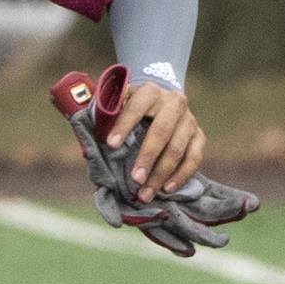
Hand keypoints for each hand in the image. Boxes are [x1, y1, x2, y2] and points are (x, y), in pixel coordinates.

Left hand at [103, 79, 204, 202]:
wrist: (161, 98)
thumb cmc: (131, 106)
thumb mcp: (118, 102)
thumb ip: (104, 114)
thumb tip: (85, 136)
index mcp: (149, 90)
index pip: (136, 106)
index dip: (123, 125)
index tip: (110, 145)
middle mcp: (173, 102)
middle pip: (162, 131)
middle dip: (147, 157)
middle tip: (135, 179)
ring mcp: (189, 119)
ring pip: (178, 148)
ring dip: (162, 174)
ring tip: (146, 193)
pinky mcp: (199, 135)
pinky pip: (194, 157)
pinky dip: (182, 175)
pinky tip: (167, 189)